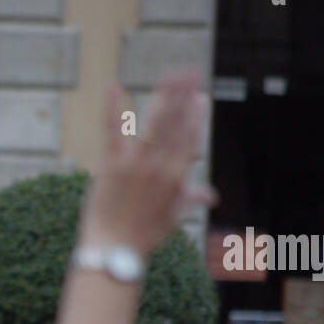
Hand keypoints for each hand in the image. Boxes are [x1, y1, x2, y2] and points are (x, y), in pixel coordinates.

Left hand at [76, 70, 216, 257]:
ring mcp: (136, 165)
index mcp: (177, 178)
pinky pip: (113, 131)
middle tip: (188, 72)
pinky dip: (113, 109)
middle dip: (184, 96)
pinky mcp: (111, 165)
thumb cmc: (142, 236)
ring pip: (155, 124)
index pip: (189, 139)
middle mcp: (160, 168)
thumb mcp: (172, 217)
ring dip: (164, 96)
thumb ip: (190, 198)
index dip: (194, 115)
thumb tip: (211, 195)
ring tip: (169, 74)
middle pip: (176, 125)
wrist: (114, 251)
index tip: (198, 96)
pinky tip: (113, 86)